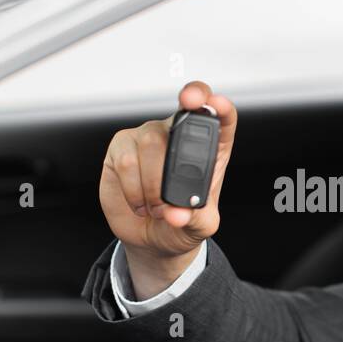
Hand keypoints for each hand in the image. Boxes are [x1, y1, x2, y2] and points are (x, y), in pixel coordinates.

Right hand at [99, 81, 236, 297]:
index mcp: (209, 149)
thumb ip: (195, 219)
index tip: (216, 104)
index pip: (220, 116)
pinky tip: (140, 203)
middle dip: (177, 146)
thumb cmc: (182, 222)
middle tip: (175, 180)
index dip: (218, 105)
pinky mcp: (122, 147)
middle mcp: (179, 135)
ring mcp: (149, 137)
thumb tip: (178, 213)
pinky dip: (133, 189)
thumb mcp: (200, 226)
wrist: (150, 236)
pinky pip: (126, 160)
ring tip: (158, 208)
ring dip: (153, 185)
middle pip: (179, 122)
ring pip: (151, 142)